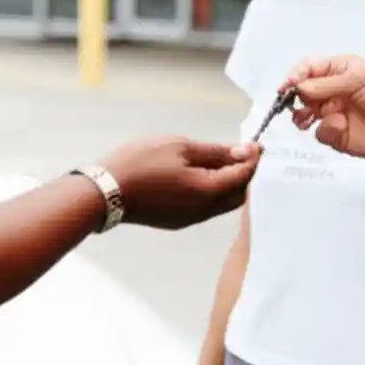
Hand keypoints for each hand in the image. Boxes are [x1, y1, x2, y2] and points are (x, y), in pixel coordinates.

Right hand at [101, 137, 260, 229]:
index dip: (255, 158)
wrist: (105, 192)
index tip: (259, 143)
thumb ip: (217, 151)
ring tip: (226, 160)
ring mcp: (192, 219)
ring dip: (231, 184)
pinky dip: (214, 192)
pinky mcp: (179, 221)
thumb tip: (246, 152)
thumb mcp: (180, 147)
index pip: (245, 176)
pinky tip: (205, 175)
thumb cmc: (140, 163)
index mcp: (208, 191)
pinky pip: (208, 207)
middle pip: (240, 194)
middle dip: (247, 174)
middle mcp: (205, 211)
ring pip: (224, 203)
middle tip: (245, 151)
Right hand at [281, 55, 364, 159]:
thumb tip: (300, 86)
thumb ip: (328, 83)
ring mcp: (332, 113)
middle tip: (294, 101)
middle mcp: (331, 91)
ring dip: (302, 115)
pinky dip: (326, 129)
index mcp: (338, 70)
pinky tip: (340, 125)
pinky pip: (320, 132)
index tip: (288, 85)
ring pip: (303, 114)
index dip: (295, 75)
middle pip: (301, 92)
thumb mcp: (361, 79)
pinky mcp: (336, 135)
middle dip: (295, 96)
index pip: (308, 68)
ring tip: (307, 117)